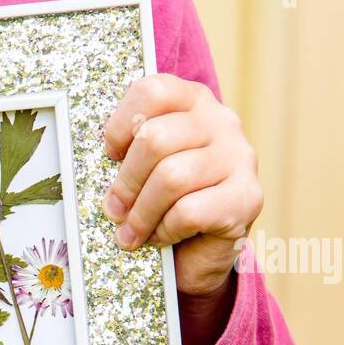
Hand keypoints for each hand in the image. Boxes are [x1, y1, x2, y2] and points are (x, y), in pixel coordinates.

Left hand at [102, 74, 262, 297]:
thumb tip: (96, 164)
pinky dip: (165, 230)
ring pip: (171, 178)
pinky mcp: (247, 198)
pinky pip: (188, 211)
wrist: (200, 253)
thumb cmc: (164, 204)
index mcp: (194, 102)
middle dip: (125, 182)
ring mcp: (240, 158)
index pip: (153, 92)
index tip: (111, 156)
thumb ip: (128, 152)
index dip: (120, 125)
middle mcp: (222, 123)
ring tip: (131, 232)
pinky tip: (162, 237)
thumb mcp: (144, 168)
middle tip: (114, 209)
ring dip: (141, 213)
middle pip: (156, 138)